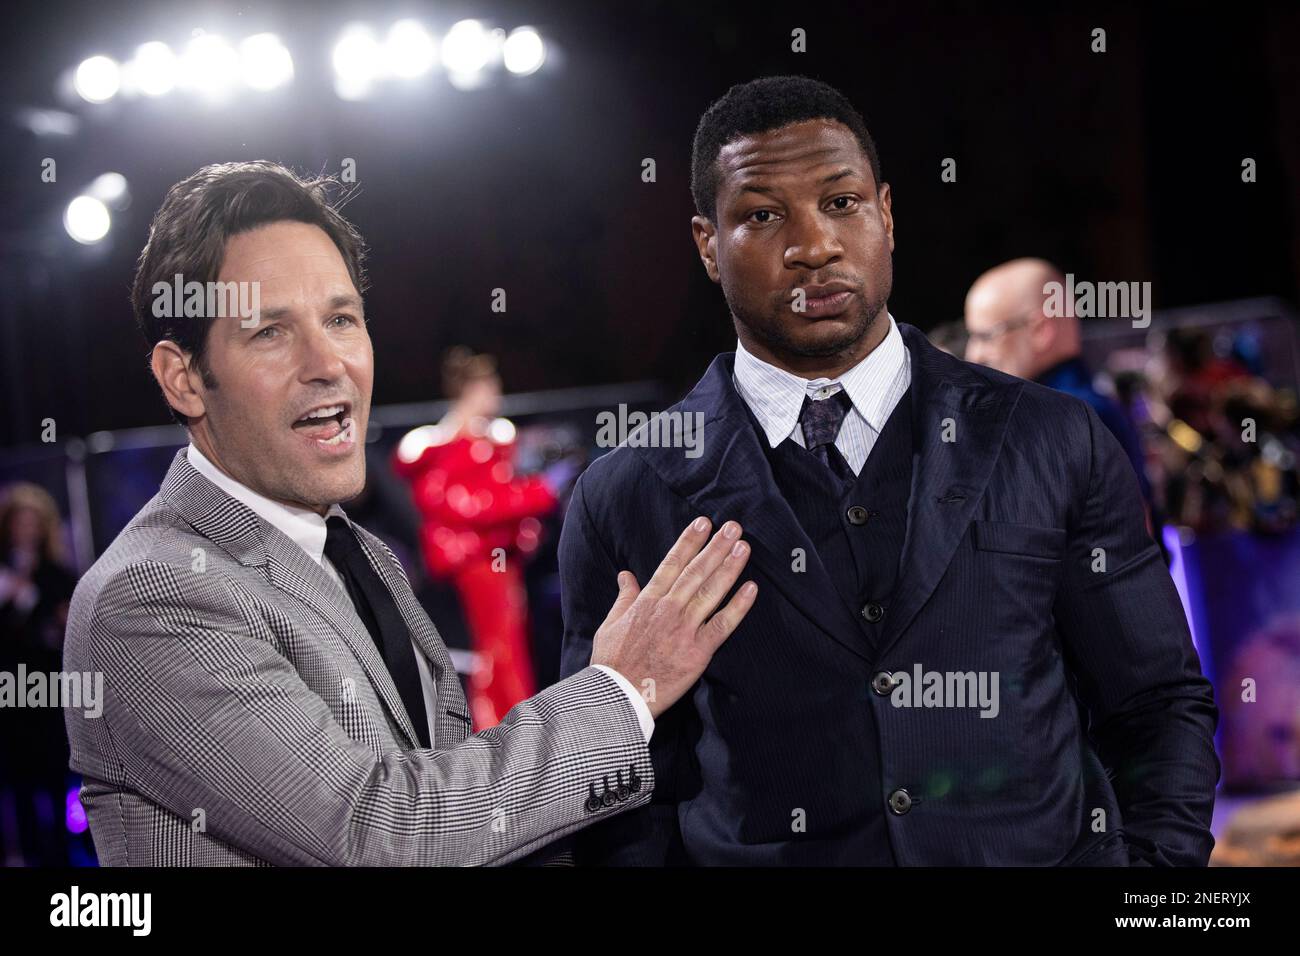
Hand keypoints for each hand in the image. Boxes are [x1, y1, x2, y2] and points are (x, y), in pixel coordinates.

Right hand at [591, 517, 756, 718]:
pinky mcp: (698, 652)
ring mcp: (684, 629)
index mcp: (646, 601)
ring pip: (711, 591)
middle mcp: (667, 609)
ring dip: (729, 567)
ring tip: (743, 547)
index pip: (672, 563)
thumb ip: (624, 597)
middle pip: (696, 571)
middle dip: (716, 547)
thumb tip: (626, 575)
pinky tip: (751, 589)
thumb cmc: (612, 662)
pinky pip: (722, 625)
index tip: (704, 523)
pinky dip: (738, 606)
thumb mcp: (610, 624)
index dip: (689, 541)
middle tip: (733, 527)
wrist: (617, 696)